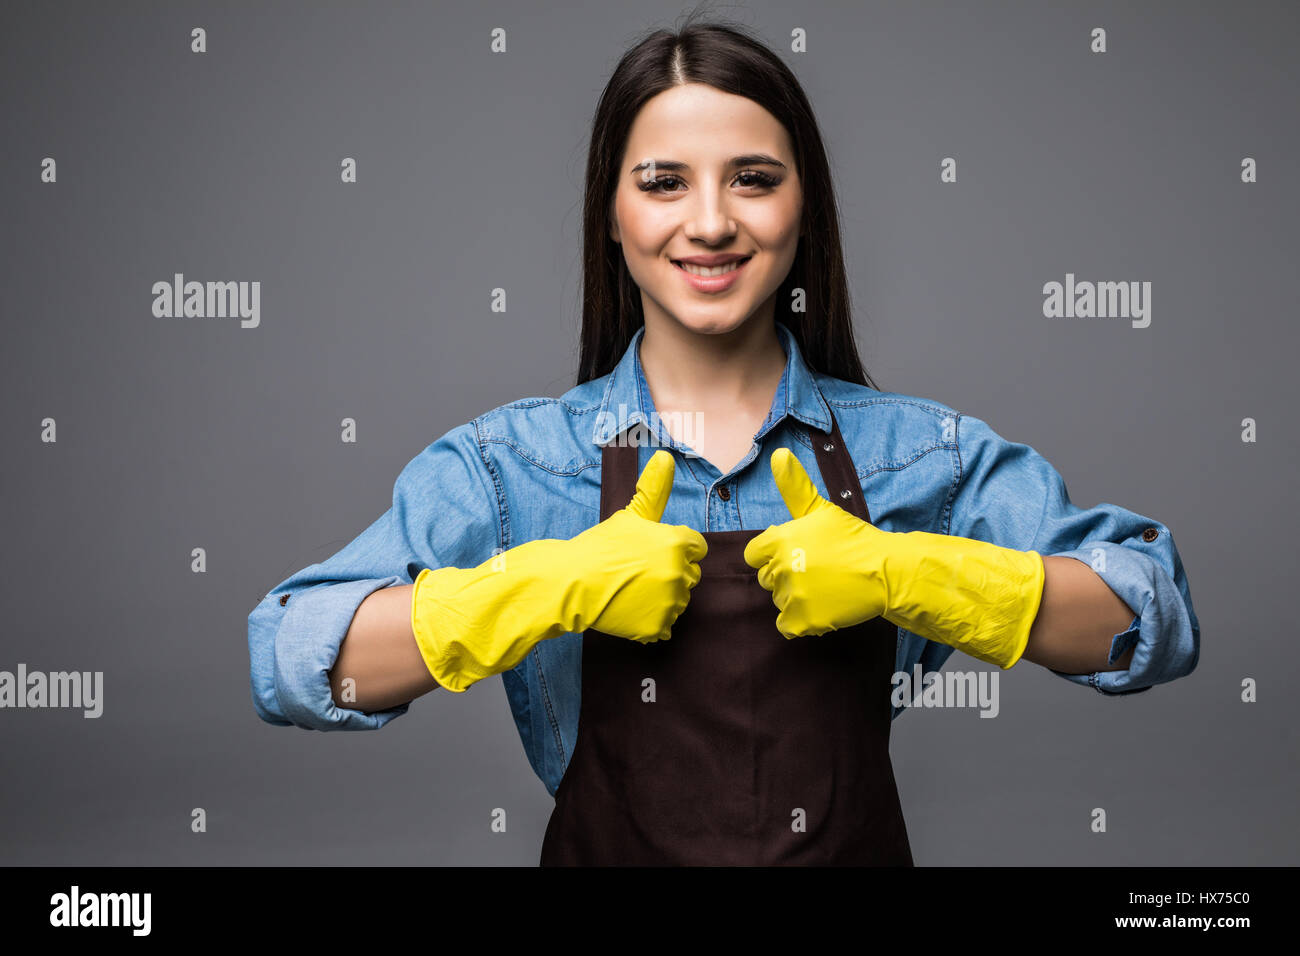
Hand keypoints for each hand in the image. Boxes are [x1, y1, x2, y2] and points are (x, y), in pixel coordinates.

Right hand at [410, 450, 706, 692]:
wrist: (571, 583)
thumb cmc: (600, 546)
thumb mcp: (630, 515)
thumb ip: (654, 488)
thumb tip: (666, 456)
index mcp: (678, 543)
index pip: (697, 548)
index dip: (675, 548)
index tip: (651, 553)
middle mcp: (680, 573)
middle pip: (689, 574)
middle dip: (669, 573)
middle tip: (637, 572)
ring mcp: (671, 603)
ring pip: (679, 601)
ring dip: (662, 598)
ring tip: (632, 590)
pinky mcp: (658, 627)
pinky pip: (664, 626)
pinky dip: (650, 622)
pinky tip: (630, 609)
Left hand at [744, 448, 1044, 667]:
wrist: (887, 572)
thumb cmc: (854, 539)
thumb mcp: (822, 509)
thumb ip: (794, 485)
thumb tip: (778, 454)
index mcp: (779, 540)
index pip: (754, 555)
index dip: (774, 555)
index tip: (799, 555)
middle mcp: (781, 568)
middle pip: (767, 579)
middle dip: (788, 576)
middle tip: (819, 571)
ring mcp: (792, 597)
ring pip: (779, 602)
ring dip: (797, 599)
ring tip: (826, 588)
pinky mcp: (804, 621)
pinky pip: (786, 626)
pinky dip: (801, 622)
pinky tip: (821, 608)